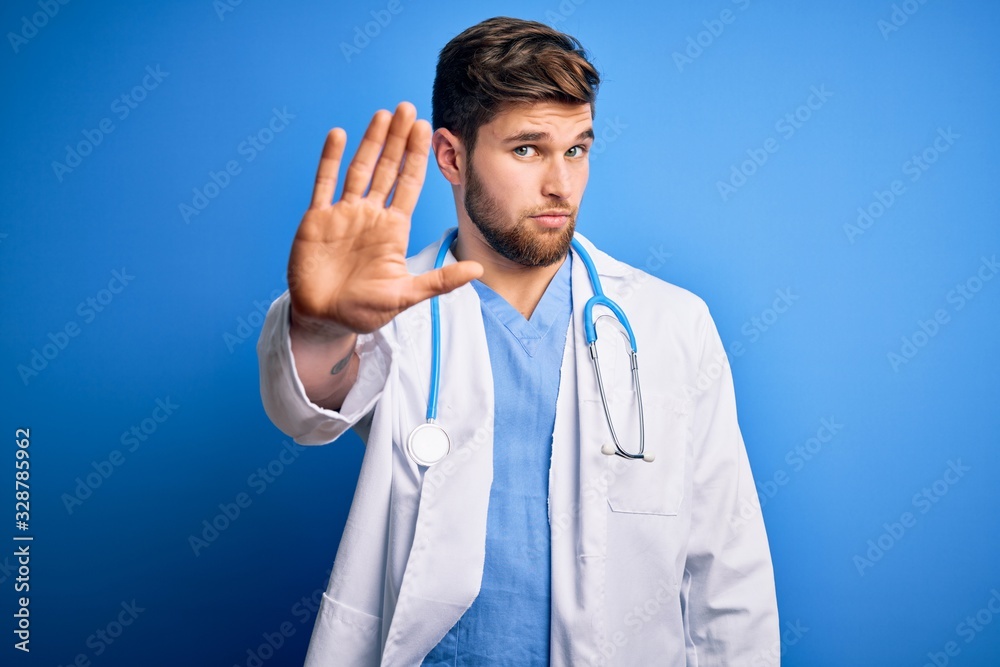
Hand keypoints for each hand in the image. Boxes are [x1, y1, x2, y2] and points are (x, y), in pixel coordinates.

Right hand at [287, 102, 482, 335]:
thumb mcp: (405, 296)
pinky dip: (330, 159)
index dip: (417, 157)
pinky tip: (339, 135)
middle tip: (407, 108)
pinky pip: (324, 183)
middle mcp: (371, 216)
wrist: (324, 319)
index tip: (426, 129)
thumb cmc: (364, 310)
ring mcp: (343, 214)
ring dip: (371, 142)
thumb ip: (439, 281)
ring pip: (359, 169)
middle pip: (387, 169)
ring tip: (382, 114)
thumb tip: (478, 271)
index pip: (408, 185)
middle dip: (398, 139)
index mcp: (393, 229)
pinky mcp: (317, 219)